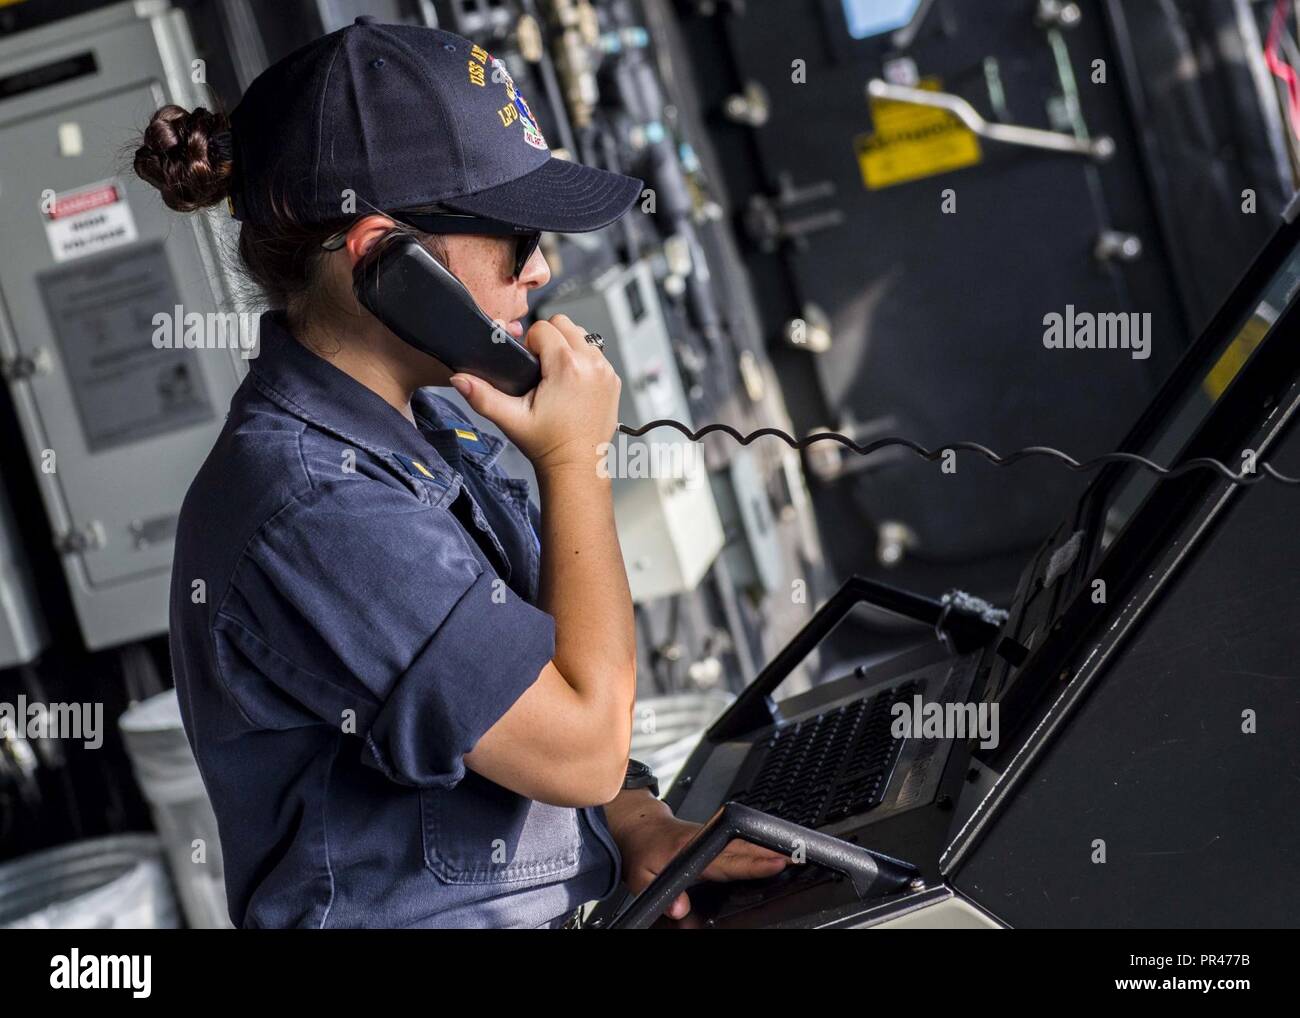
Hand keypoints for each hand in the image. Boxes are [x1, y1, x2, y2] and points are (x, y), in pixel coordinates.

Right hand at [448, 314, 619, 474]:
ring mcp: (606, 371)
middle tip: (541, 371)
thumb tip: (458, 379)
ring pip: (582, 336)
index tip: (529, 368)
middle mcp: (591, 363)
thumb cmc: (547, 444)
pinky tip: (572, 385)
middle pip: (564, 324)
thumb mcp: (510, 418)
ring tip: (556, 377)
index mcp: (566, 366)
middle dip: (549, 341)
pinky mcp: (614, 380)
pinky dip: (583, 362)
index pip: (542, 328)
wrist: (576, 466)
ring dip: (567, 348)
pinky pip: (596, 354)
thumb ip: (482, 396)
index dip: (530, 345)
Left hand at [610, 805, 789, 920]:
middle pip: (744, 847)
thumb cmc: (642, 851)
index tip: (775, 863)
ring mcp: (711, 835)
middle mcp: (704, 839)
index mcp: (690, 851)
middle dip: (772, 852)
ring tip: (795, 852)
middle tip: (799, 855)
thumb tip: (681, 909)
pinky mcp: (714, 836)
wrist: (638, 827)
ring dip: (769, 846)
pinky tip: (773, 851)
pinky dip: (759, 845)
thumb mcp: (640, 878)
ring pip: (745, 842)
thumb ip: (663, 896)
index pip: (727, 860)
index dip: (753, 864)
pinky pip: (740, 841)